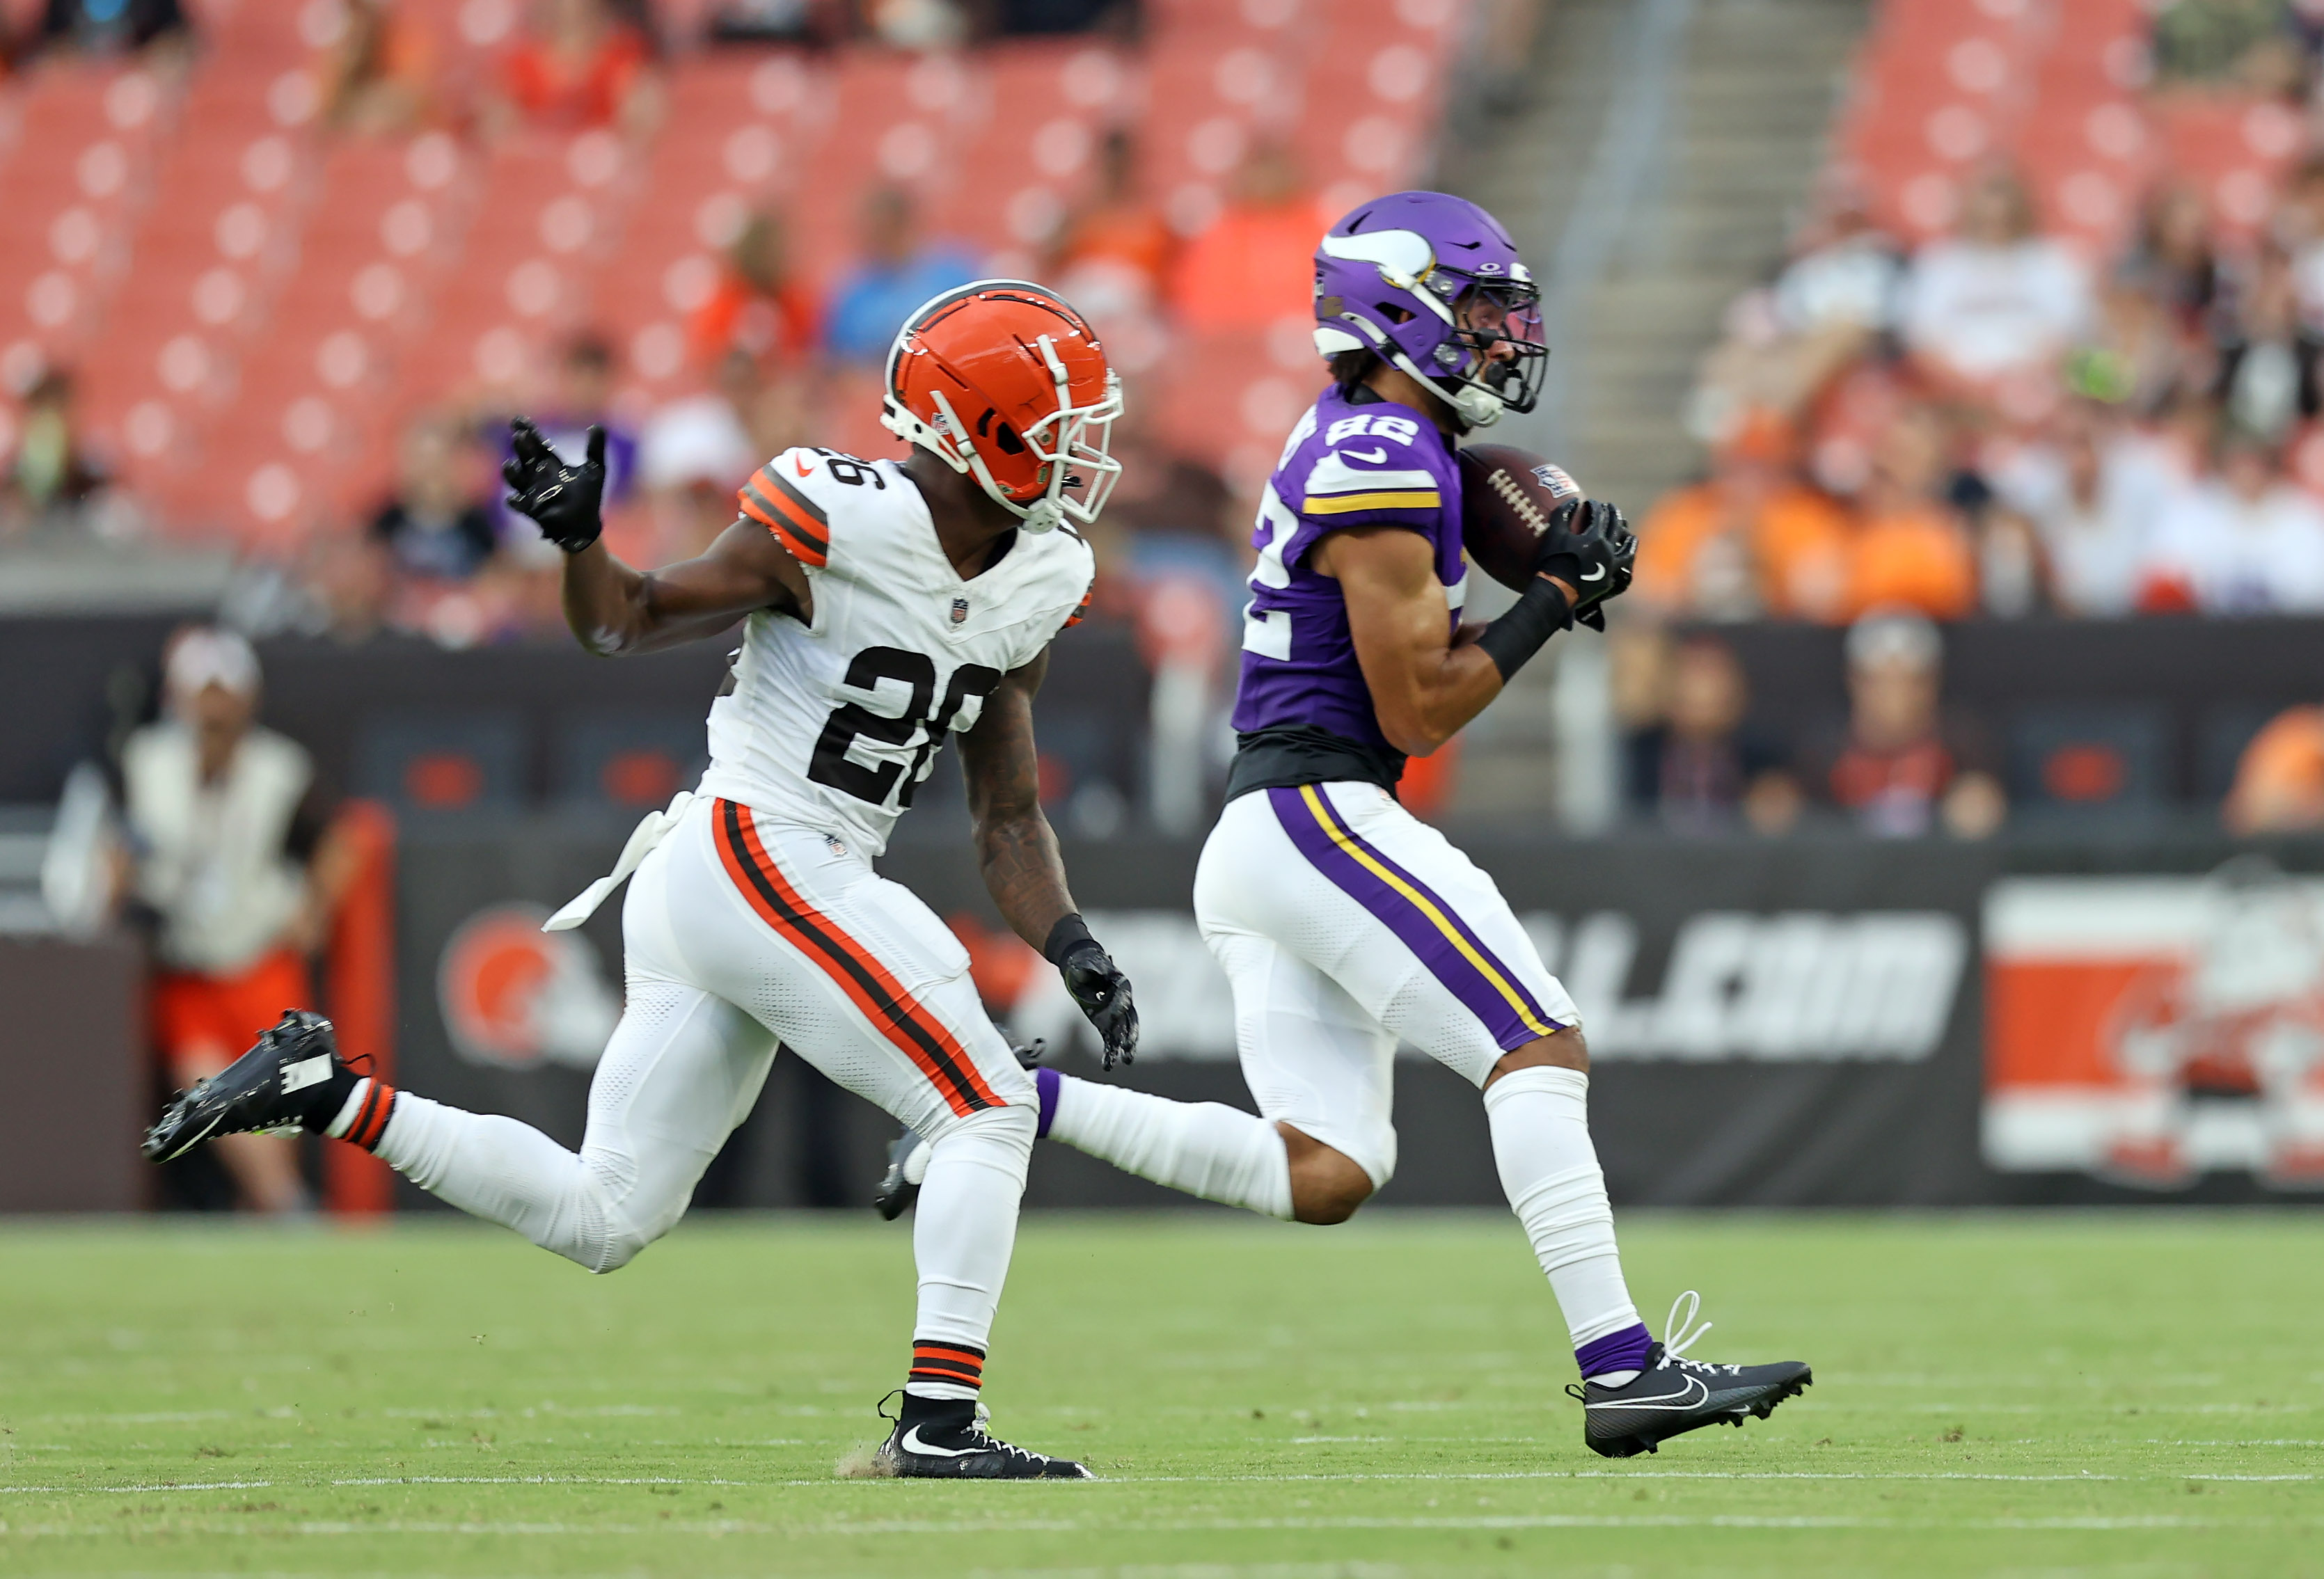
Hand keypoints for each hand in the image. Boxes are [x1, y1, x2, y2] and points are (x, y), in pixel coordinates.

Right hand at [503, 417, 605, 552]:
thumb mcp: (595, 470)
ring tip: (511, 464)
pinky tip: (515, 499)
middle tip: (520, 437)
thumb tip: (598, 426)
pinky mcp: (531, 510)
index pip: (536, 443)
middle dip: (521, 448)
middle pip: (525, 457)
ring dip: (511, 472)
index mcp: (550, 463)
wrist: (586, 525)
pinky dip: (515, 502)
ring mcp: (532, 492)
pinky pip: (518, 504)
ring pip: (515, 479)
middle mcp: (537, 475)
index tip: (519, 421)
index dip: (527, 431)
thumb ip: (596, 449)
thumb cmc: (589, 497)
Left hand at [1058, 939, 1138, 1068]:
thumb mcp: (1085, 963)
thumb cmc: (1084, 963)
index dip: (1121, 1004)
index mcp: (1120, 985)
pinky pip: (1109, 1039)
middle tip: (1128, 1047)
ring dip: (1124, 1047)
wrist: (1080, 967)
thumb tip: (1087, 972)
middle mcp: (1121, 1002)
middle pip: (1129, 1020)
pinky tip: (1107, 1066)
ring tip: (1126, 1061)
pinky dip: (1109, 1052)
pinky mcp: (1104, 1023)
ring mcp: (1114, 1014)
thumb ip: (1090, 968)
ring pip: (1122, 1034)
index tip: (1119, 1012)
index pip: (1124, 997)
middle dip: (1130, 1034)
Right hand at [1536, 498, 1634, 630]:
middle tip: (1610, 507)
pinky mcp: (1609, 580)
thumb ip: (1563, 514)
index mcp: (1595, 536)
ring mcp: (1610, 565)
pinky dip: (1627, 562)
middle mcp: (1607, 549)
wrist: (1557, 590)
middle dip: (1613, 514)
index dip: (1595, 506)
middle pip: (1615, 526)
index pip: (1599, 514)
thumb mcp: (1555, 534)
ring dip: (1629, 540)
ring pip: (1626, 549)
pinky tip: (1627, 561)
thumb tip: (1574, 501)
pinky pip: (1623, 569)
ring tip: (1630, 535)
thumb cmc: (1553, 561)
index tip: (1591, 502)